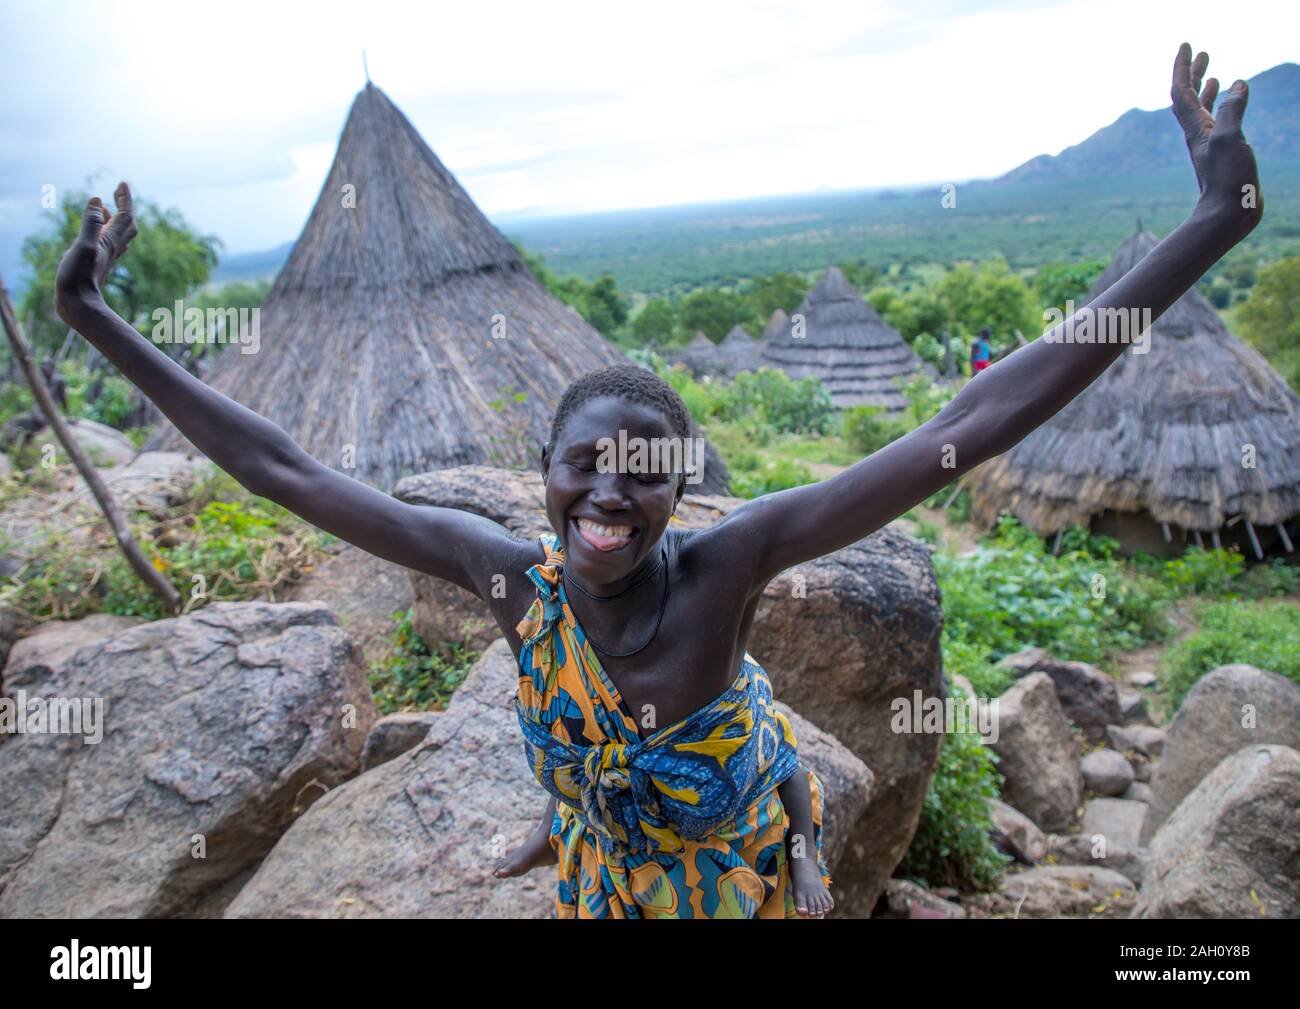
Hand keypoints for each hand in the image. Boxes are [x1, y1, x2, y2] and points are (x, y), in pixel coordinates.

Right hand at [54, 181, 138, 324]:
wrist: (77, 306)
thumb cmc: (78, 277)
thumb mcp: (84, 245)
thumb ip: (92, 224)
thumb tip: (99, 201)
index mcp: (109, 241)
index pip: (124, 216)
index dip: (125, 199)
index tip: (122, 183)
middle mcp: (111, 249)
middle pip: (127, 225)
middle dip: (125, 207)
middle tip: (118, 193)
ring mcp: (105, 258)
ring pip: (118, 236)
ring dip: (116, 220)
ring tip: (108, 208)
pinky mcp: (97, 266)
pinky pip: (108, 245)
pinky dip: (105, 233)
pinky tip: (97, 235)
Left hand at [1171, 43, 1262, 241]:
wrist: (1227, 215)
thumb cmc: (1227, 180)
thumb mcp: (1230, 139)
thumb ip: (1232, 110)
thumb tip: (1236, 84)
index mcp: (1195, 129)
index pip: (1181, 91)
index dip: (1183, 67)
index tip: (1187, 45)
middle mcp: (1198, 135)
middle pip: (1187, 98)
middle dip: (1193, 74)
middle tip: (1201, 53)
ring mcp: (1209, 146)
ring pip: (1202, 112)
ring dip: (1205, 90)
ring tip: (1214, 73)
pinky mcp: (1221, 156)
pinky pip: (1217, 125)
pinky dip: (1221, 109)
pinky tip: (1232, 106)